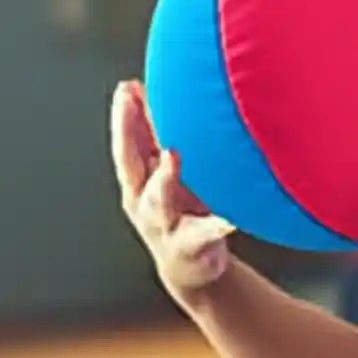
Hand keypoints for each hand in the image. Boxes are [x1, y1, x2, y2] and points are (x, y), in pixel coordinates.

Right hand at [110, 80, 235, 292]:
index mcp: (139, 183)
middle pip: (130, 165)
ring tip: (170, 154)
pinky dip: (218, 223)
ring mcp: (164, 226)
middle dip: (127, 132)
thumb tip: (147, 92)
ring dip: (162, 177)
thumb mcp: (167, 177)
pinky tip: (232, 215)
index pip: (127, 145)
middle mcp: (144, 203)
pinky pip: (205, 232)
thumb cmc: (181, 211)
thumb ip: (158, 140)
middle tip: (130, 101)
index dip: (124, 116)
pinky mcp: (191, 247)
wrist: (189, 269)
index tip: (127, 87)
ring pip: (158, 200)